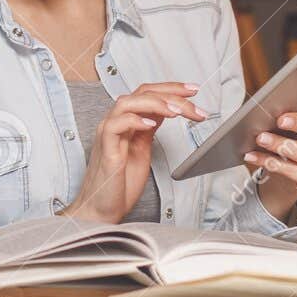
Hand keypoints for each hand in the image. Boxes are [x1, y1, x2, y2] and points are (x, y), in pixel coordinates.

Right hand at [63, 82, 206, 224]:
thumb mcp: (143, 149)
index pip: (148, 93)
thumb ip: (151, 129)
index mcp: (127, 122)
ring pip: (128, 102)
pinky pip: (114, 125)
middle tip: (193, 99)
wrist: (103, 208)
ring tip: (177, 111)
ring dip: (156, 103)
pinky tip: (151, 124)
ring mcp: (108, 134)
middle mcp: (116, 122)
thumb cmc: (121, 183)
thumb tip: (168, 110)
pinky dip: (134, 120)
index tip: (193, 91)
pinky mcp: (105, 149)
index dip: (171, 89)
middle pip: (142, 93)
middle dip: (171, 92)